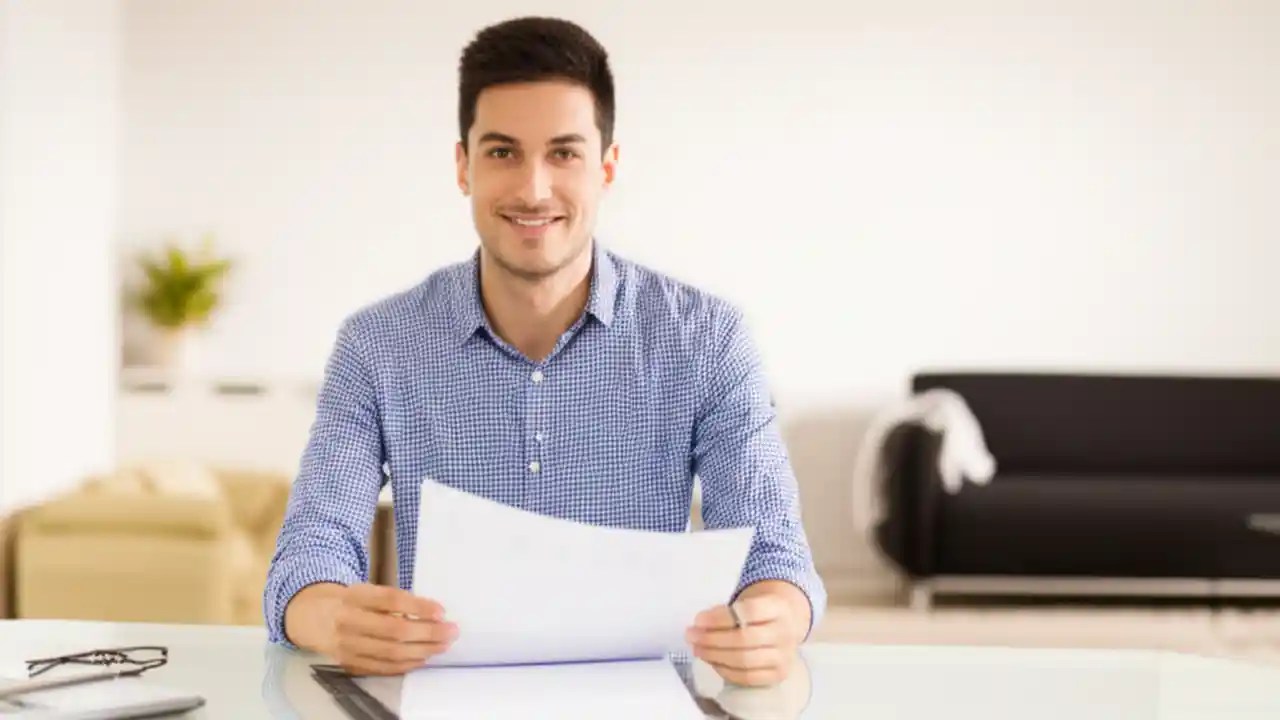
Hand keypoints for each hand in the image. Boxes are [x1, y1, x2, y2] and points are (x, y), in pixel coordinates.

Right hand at [299, 583, 458, 675]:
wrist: (311, 617)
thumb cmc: (350, 600)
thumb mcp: (366, 590)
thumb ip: (393, 600)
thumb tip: (433, 613)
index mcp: (353, 595)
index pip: (390, 600)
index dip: (418, 606)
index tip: (442, 610)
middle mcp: (347, 621)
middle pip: (393, 631)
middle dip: (428, 633)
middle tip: (452, 631)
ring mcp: (347, 646)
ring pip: (390, 653)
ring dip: (423, 650)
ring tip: (443, 645)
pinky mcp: (349, 663)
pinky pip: (383, 667)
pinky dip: (406, 664)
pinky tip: (423, 657)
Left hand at [685, 592, 803, 687]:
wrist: (788, 623)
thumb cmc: (760, 611)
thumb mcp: (748, 601)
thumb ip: (725, 612)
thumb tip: (700, 625)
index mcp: (778, 607)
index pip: (749, 612)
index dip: (720, 617)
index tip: (698, 620)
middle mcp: (785, 632)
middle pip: (744, 639)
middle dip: (712, 639)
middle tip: (691, 636)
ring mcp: (784, 656)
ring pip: (745, 660)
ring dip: (715, 656)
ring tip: (697, 649)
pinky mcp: (779, 674)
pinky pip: (748, 677)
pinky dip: (726, 671)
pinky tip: (712, 661)